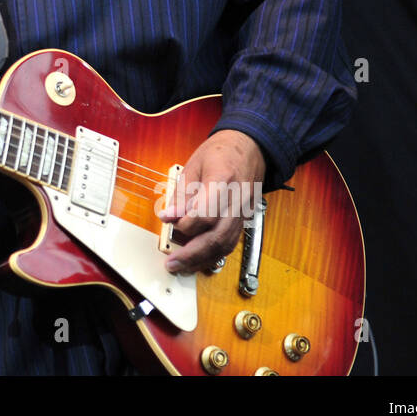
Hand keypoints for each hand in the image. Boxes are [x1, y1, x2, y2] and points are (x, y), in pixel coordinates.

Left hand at [157, 129, 265, 273]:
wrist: (250, 148)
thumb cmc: (220, 153)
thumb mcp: (194, 165)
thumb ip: (182, 193)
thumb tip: (169, 217)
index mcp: (223, 179)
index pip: (206, 211)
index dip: (184, 222)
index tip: (166, 220)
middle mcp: (238, 199)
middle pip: (216, 235)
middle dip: (191, 253)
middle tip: (172, 262)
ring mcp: (243, 212)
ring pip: (225, 244)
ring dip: (202, 260)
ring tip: (181, 267)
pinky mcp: (244, 220)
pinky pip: (230, 243)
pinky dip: (213, 256)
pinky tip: (198, 261)